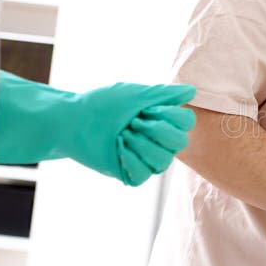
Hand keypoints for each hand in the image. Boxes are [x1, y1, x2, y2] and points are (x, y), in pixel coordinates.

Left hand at [0, 71, 196, 185]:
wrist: (72, 120)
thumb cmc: (103, 104)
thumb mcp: (137, 94)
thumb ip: (166, 94)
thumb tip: (192, 91)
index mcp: (163, 120)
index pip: (187, 122)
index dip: (170, 115)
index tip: (147, 108)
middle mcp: (159, 140)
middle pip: (180, 143)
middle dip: (156, 130)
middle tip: (133, 122)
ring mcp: (146, 158)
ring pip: (163, 161)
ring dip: (140, 145)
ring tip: (122, 135)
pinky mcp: (131, 173)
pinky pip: (144, 174)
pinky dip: (130, 160)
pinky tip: (117, 150)